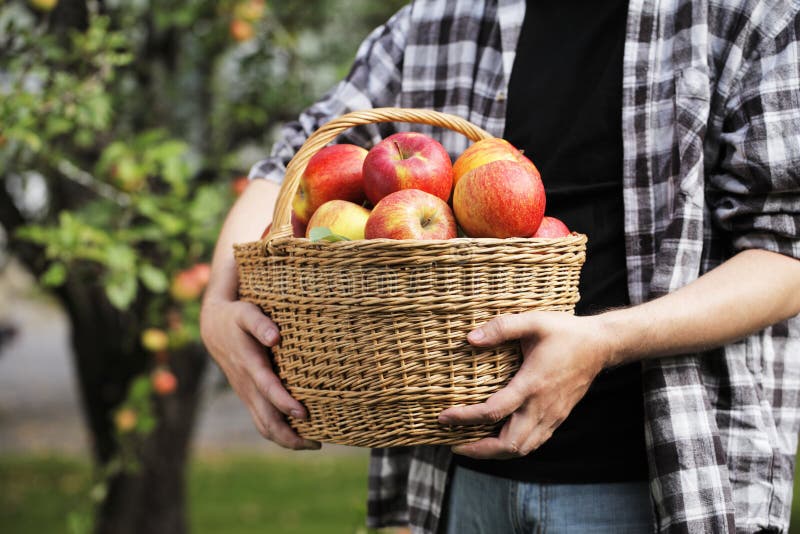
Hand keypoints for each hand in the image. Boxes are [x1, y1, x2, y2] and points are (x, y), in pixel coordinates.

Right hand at [200, 297, 320, 449]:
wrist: (213, 327)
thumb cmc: (236, 317)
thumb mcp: (247, 313)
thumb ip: (260, 324)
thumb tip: (275, 338)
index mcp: (249, 365)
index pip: (268, 389)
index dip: (284, 403)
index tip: (304, 414)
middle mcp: (247, 386)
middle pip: (266, 420)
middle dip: (289, 436)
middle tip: (317, 444)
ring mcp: (246, 395)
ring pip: (263, 426)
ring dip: (286, 439)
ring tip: (312, 444)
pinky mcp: (248, 397)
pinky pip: (262, 421)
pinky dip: (279, 432)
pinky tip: (298, 433)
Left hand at [438, 311, 611, 458]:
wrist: (601, 345)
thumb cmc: (566, 332)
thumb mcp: (534, 321)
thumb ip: (502, 327)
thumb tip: (470, 338)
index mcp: (532, 384)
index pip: (493, 411)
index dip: (465, 418)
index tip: (444, 417)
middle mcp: (542, 406)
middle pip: (508, 444)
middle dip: (478, 449)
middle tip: (453, 443)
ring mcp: (551, 416)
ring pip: (521, 449)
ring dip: (494, 453)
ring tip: (470, 446)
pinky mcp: (557, 418)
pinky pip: (533, 443)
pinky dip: (511, 448)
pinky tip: (497, 440)